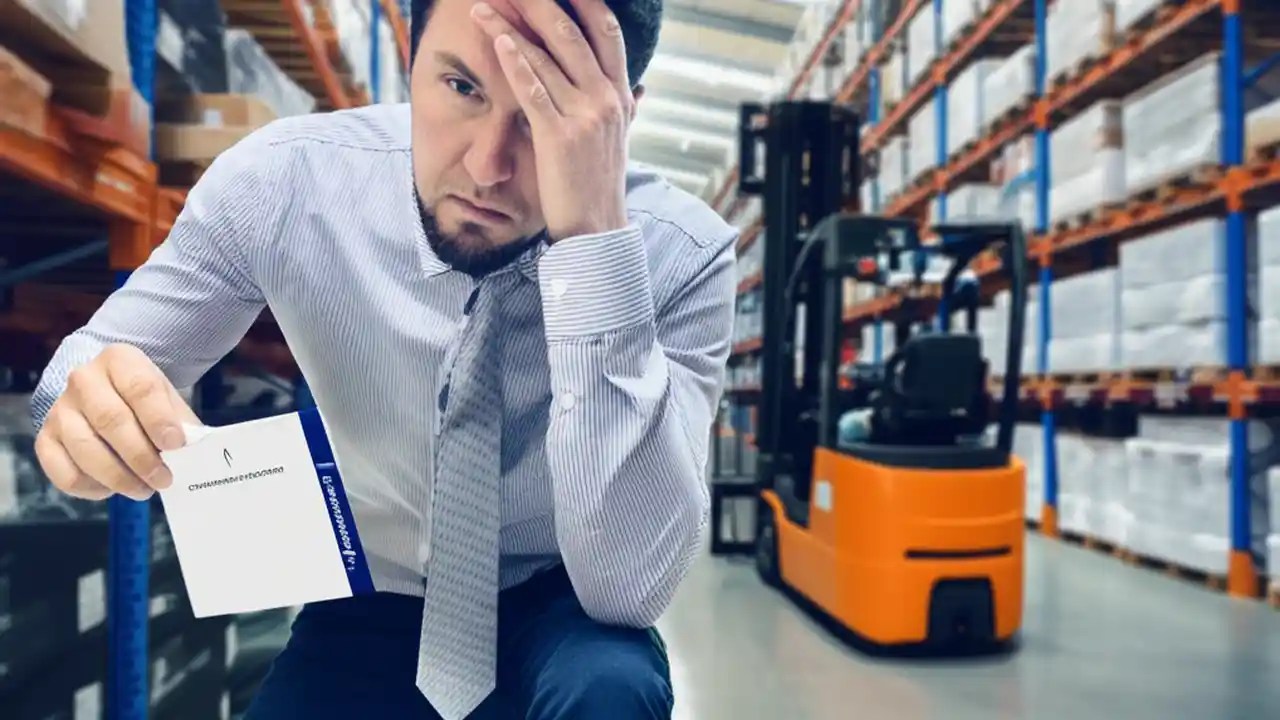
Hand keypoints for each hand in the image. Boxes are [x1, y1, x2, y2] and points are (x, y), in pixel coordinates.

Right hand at [34, 344, 197, 500]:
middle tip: (164, 479)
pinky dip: (91, 488)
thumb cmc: (144, 400)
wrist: (108, 394)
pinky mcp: (45, 440)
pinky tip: (112, 488)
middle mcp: (83, 380)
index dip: (159, 419)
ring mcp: (59, 410)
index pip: (140, 388)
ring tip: (144, 489)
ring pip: (85, 449)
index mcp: (120, 360)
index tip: (176, 445)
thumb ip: (180, 423)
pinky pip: (64, 472)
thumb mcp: (168, 400)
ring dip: (119, 478)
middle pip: (111, 420)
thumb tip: (191, 454)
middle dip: (141, 457)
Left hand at [471, 0, 632, 241]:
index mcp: (620, 96)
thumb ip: (625, 109)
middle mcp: (607, 99)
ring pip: (546, 57)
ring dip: (510, 25)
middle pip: (571, 33)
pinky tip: (498, 41)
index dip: (584, 1)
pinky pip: (534, 92)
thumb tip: (637, 88)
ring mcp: (585, 117)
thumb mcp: (621, 140)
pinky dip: (516, 63)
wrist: (597, 229)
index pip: (606, 32)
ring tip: (483, 6)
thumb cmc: (599, 184)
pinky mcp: (560, 137)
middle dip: (538, 2)